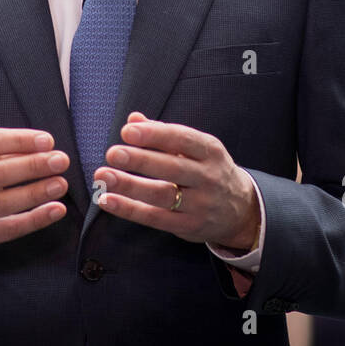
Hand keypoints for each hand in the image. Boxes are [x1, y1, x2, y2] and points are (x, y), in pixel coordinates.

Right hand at [0, 128, 70, 263]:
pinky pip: (9, 229)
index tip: (47, 141)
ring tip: (60, 184)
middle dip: (33, 165)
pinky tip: (55, 210)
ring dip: (36, 192)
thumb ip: (1, 151)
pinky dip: (35, 219)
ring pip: (3, 202)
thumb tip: (42, 146)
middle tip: (61, 161)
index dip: (20, 140)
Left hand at [94, 112, 259, 250]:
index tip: (127, 131)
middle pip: (172, 168)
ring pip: (162, 195)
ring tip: (103, 175)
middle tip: (113, 153)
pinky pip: (155, 218)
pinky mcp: (188, 226)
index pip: (182, 139)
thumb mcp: (195, 149)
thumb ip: (163, 134)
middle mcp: (208, 177)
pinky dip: (130, 210)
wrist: (241, 209)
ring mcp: (200, 204)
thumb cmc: (207, 170)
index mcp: (210, 151)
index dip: (154, 135)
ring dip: (130, 186)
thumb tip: (133, 119)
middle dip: (141, 160)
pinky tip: (108, 200)